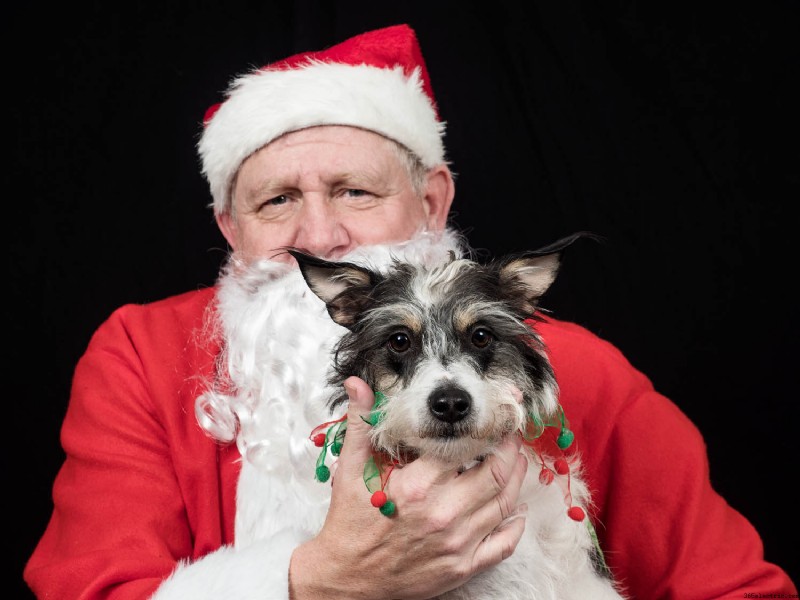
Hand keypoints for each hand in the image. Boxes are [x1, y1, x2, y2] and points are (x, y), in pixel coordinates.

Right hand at [289, 376, 528, 599]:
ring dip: (516, 479)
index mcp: (418, 486)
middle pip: (495, 473)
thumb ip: (361, 424)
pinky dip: (516, 525)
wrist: (345, 579)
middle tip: (511, 435)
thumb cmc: (349, 525)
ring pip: (505, 504)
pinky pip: (503, 545)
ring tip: (516, 462)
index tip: (492, 416)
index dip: (484, 428)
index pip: (466, 447)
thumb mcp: (351, 470)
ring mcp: (457, 543)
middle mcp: (444, 514)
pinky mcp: (462, 567)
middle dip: (509, 449)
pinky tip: (517, 511)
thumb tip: (358, 384)